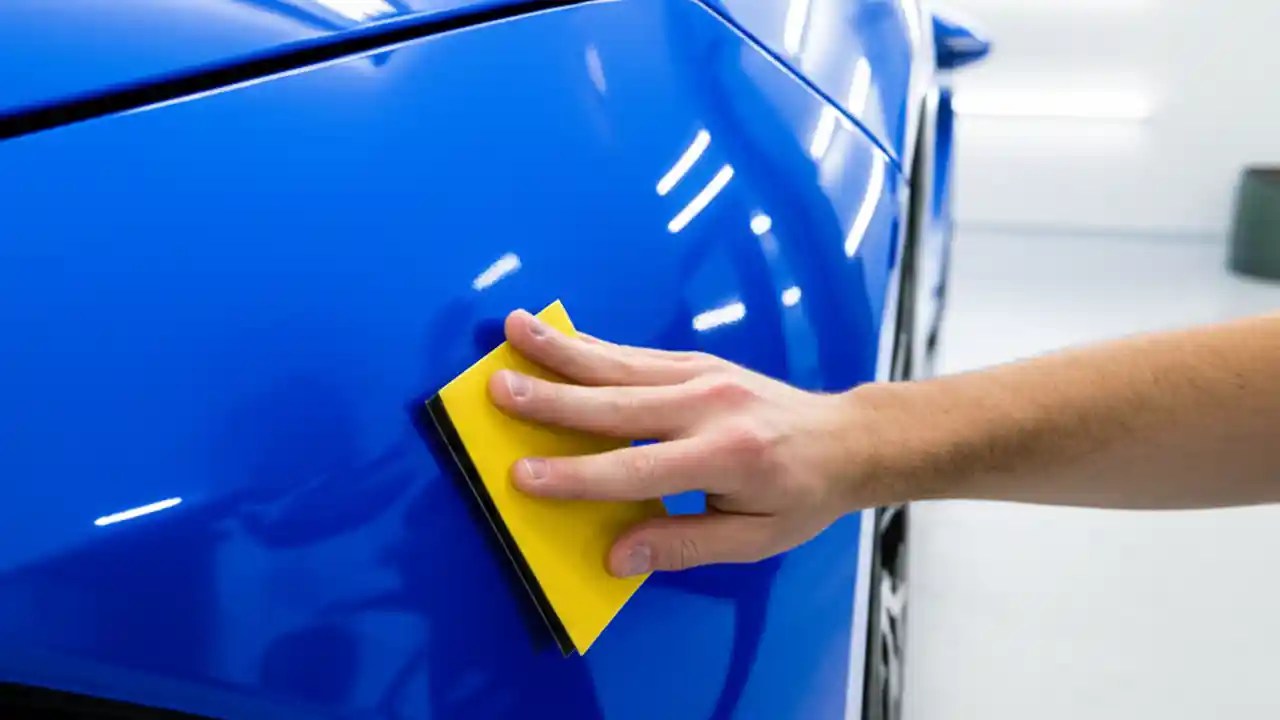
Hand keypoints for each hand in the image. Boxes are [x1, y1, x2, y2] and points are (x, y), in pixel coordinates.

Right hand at [488, 309, 877, 576]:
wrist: (846, 439)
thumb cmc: (800, 496)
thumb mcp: (754, 540)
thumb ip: (685, 545)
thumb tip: (616, 555)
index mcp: (725, 456)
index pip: (635, 470)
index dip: (576, 476)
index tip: (523, 476)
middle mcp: (710, 406)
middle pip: (616, 403)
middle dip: (552, 397)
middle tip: (497, 389)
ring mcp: (704, 375)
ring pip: (620, 363)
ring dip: (562, 349)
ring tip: (512, 331)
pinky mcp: (699, 361)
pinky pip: (636, 354)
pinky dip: (592, 346)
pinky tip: (557, 337)